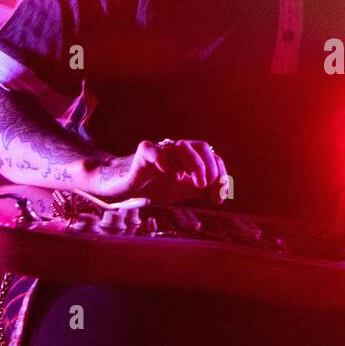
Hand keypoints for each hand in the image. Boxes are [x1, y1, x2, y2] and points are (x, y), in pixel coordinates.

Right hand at [89, 139, 229, 203]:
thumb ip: (198, 190)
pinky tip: (167, 171)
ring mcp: (160, 150)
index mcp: (188, 157)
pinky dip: (162, 158)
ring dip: (195, 163)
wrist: (123, 189)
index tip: (220, 198)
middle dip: (211, 166)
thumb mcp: (180, 191)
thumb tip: (220, 195)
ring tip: (199, 183)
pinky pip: (152, 149)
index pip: (212, 157)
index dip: (221, 175)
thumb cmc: (153, 186)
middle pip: (201, 147)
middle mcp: (177, 150)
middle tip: (208, 187)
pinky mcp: (141, 155)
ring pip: (182, 146)